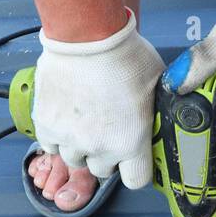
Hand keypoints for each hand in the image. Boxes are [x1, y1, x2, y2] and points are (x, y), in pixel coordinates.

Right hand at [33, 9, 162, 187]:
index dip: (135, 168)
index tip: (133, 158)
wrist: (87, 37)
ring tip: (84, 120)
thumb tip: (168, 116)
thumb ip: (159, 111)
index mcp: (132, 142)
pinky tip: (65, 118)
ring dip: (79, 146)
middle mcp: (100, 147)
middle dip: (105, 154)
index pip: (136, 180)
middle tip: (107, 129)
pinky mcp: (47, 125)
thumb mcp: (159, 85)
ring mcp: (71, 139)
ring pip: (74, 159)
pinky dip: (57, 135)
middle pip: (102, 170)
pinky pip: (50, 144)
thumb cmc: (125, 55)